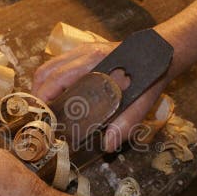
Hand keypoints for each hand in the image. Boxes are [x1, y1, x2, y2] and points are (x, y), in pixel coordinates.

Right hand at [32, 42, 167, 151]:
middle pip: (45, 72)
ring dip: (41, 88)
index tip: (41, 117)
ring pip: (48, 67)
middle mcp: (82, 53)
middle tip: (40, 118)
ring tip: (45, 110)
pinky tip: (56, 97)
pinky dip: (50, 81)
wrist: (159, 54)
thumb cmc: (149, 76)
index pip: (56, 78)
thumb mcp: (141, 101)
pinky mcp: (82, 52)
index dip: (42, 97)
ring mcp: (80, 50)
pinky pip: (56, 65)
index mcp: (94, 62)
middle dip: (36, 95)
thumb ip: (126, 122)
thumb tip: (109, 144)